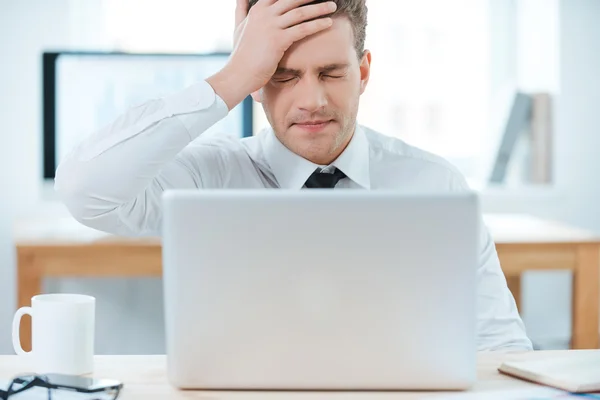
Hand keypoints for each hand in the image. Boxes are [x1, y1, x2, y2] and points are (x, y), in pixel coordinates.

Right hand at [208, 0, 335, 109]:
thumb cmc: (241, 54)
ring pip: (300, 12)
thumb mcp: (239, 27)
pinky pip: (302, 29)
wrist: (238, 74)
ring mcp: (271, 26)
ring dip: (319, 8)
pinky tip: (328, 23)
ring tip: (333, 6)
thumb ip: (241, 10)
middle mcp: (264, 14)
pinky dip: (317, 24)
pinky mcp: (278, 40)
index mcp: (257, 9)